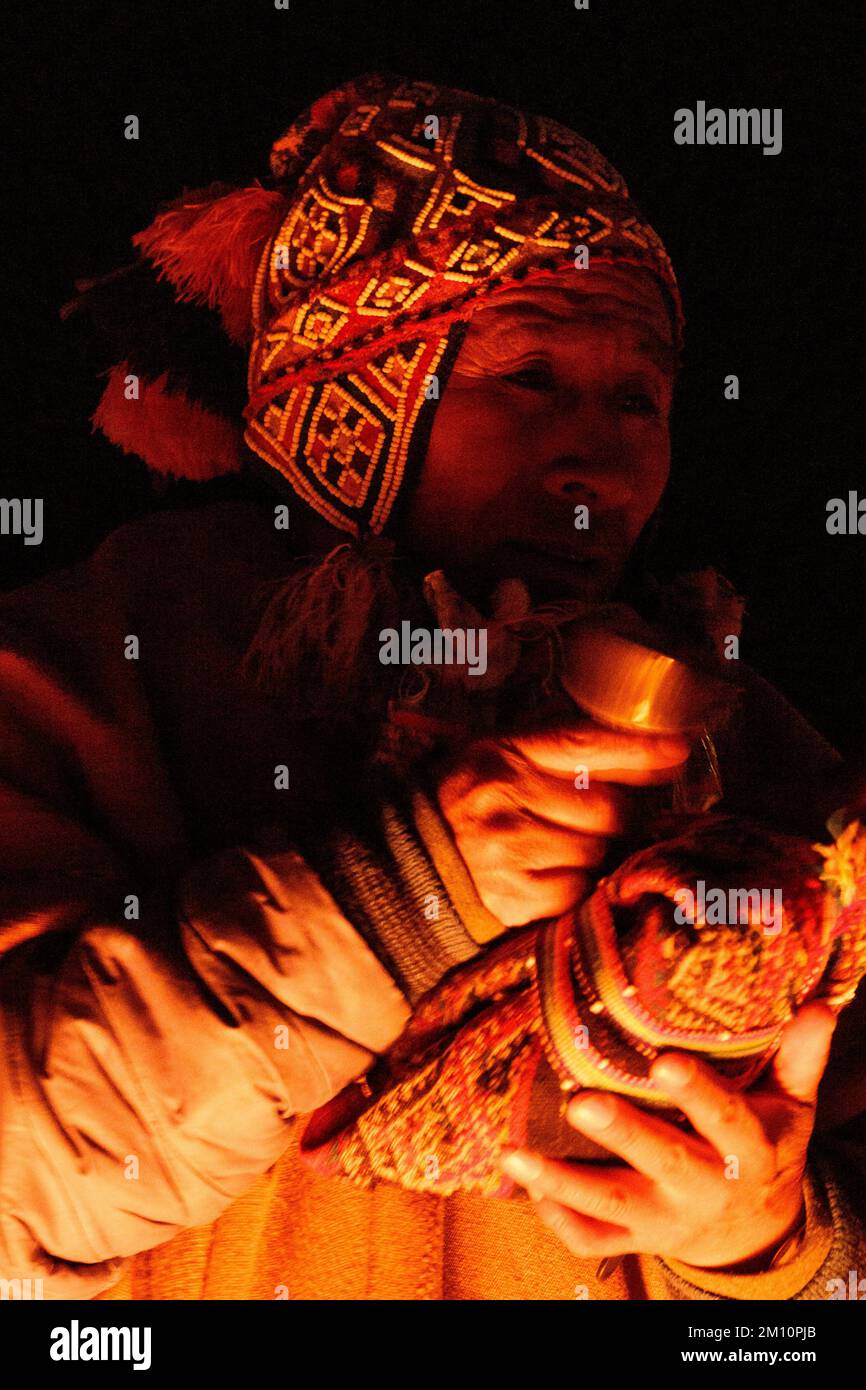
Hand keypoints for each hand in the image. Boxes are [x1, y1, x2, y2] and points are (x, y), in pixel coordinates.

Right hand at [434, 722, 688, 925]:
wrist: (411, 860)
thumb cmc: (472, 802)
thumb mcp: (504, 757)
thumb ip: (568, 749)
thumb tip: (657, 751)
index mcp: (502, 754)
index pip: (582, 743)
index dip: (637, 749)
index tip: (678, 750)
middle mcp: (503, 798)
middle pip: (605, 808)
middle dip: (614, 816)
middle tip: (593, 819)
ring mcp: (508, 851)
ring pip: (596, 851)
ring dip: (593, 851)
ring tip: (560, 846)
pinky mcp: (513, 898)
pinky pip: (577, 889)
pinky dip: (574, 885)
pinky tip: (549, 874)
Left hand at [501, 1001, 836, 1269]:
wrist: (752, 1228)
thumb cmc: (765, 1143)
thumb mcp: (791, 1104)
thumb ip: (798, 1057)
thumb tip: (818, 1004)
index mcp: (747, 1150)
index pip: (725, 1121)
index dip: (697, 1094)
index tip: (664, 1061)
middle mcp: (703, 1188)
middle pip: (661, 1163)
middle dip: (621, 1135)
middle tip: (580, 1102)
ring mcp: (664, 1220)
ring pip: (612, 1208)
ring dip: (562, 1184)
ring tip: (515, 1153)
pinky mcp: (634, 1242)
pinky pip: (592, 1241)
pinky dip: (557, 1219)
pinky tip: (523, 1186)